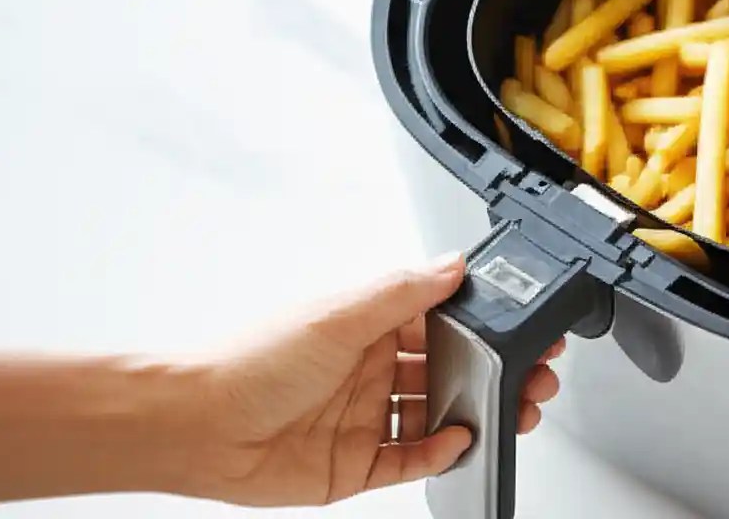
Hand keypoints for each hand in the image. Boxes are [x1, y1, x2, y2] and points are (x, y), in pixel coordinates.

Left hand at [185, 253, 563, 506]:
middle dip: (493, 374)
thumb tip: (453, 263)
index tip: (521, 328)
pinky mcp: (355, 465)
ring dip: (476, 413)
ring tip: (512, 411)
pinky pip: (410, 460)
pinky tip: (458, 442)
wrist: (197, 429)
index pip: (439, 323)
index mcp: (367, 327)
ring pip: (437, 416)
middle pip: (448, 372)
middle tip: (532, 376)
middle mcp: (368, 371)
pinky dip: (439, 453)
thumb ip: (403, 292)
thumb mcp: (339, 314)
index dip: (483, 327)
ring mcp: (363, 419)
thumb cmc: (251, 364)